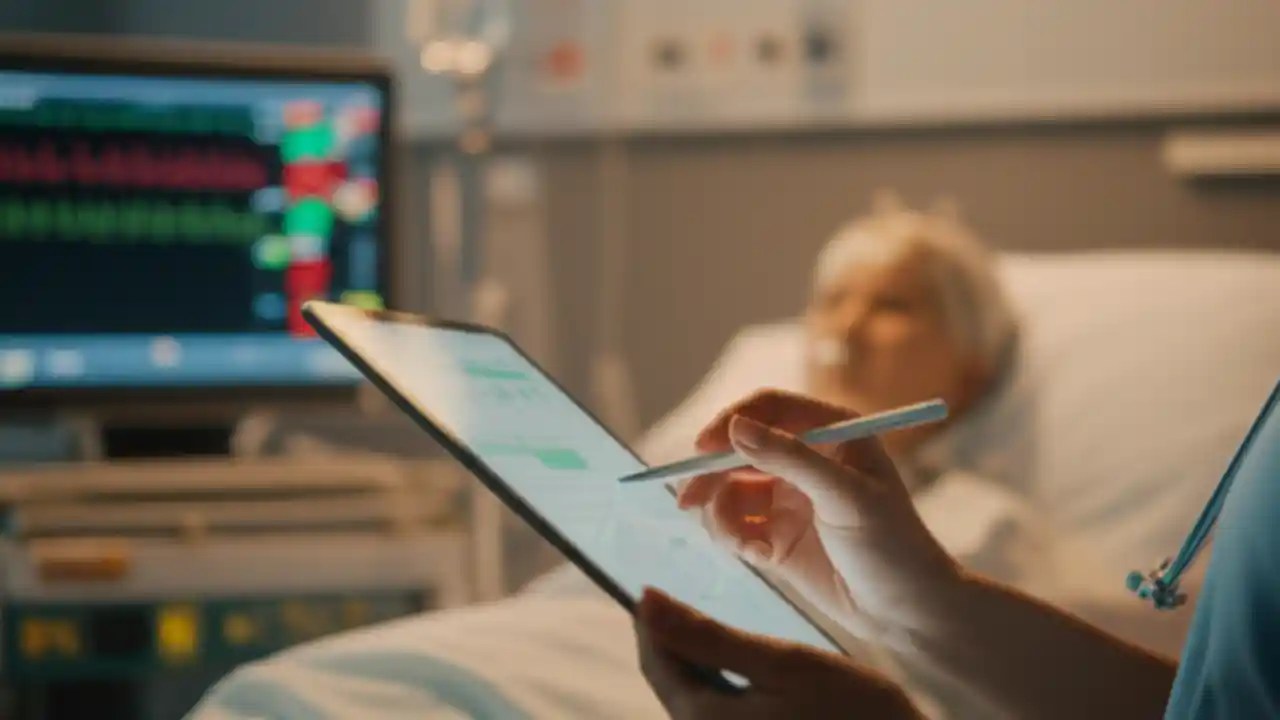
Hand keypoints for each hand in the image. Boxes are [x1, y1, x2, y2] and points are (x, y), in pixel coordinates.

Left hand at [635, 587, 922, 719]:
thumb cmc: (849, 709)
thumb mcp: (779, 662)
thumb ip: (706, 636)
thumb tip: (645, 601)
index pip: (656, 664)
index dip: (649, 620)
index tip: (650, 581)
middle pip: (670, 683)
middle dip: (668, 639)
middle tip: (674, 595)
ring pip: (691, 697)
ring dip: (691, 659)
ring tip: (701, 620)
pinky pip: (715, 710)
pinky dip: (714, 679)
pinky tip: (732, 660)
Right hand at [677, 389, 959, 641]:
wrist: (907, 612)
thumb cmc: (891, 545)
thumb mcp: (845, 496)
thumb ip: (789, 458)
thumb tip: (735, 427)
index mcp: (832, 433)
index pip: (769, 408)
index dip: (731, 422)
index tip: (702, 448)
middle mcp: (804, 459)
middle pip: (737, 448)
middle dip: (710, 475)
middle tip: (687, 500)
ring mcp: (786, 497)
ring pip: (726, 489)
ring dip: (721, 515)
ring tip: (742, 545)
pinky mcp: (773, 534)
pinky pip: (732, 524)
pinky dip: (733, 539)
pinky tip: (760, 558)